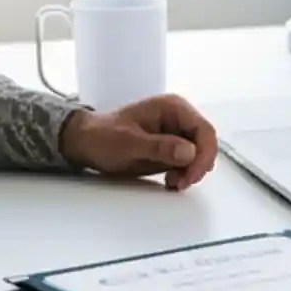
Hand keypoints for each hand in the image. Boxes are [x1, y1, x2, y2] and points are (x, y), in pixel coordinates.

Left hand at [59, 94, 217, 190]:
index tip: (191, 176)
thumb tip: (189, 151)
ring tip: (171, 182)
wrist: (86, 143)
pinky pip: (188, 162)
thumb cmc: (103, 137)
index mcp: (172, 108)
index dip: (203, 155)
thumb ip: (160, 147)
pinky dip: (184, 174)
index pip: (204, 130)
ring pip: (199, 155)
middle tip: (180, 183)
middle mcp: (178, 118)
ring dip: (191, 172)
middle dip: (197, 166)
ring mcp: (175, 133)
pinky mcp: (171, 149)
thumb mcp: (129, 143)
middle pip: (205, 144)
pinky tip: (170, 181)